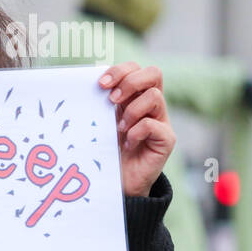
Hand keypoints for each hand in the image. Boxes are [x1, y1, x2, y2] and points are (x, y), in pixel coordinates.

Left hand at [100, 62, 175, 197]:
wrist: (119, 182)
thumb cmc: (106, 150)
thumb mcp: (99, 122)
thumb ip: (98, 104)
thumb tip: (85, 84)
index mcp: (133, 96)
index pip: (135, 68)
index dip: (120, 70)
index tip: (100, 84)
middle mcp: (150, 105)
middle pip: (153, 73)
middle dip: (130, 82)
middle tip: (112, 99)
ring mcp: (160, 120)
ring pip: (154, 96)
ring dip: (131, 110)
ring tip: (119, 128)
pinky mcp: (166, 139)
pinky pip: (154, 125)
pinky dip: (137, 132)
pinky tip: (128, 143)